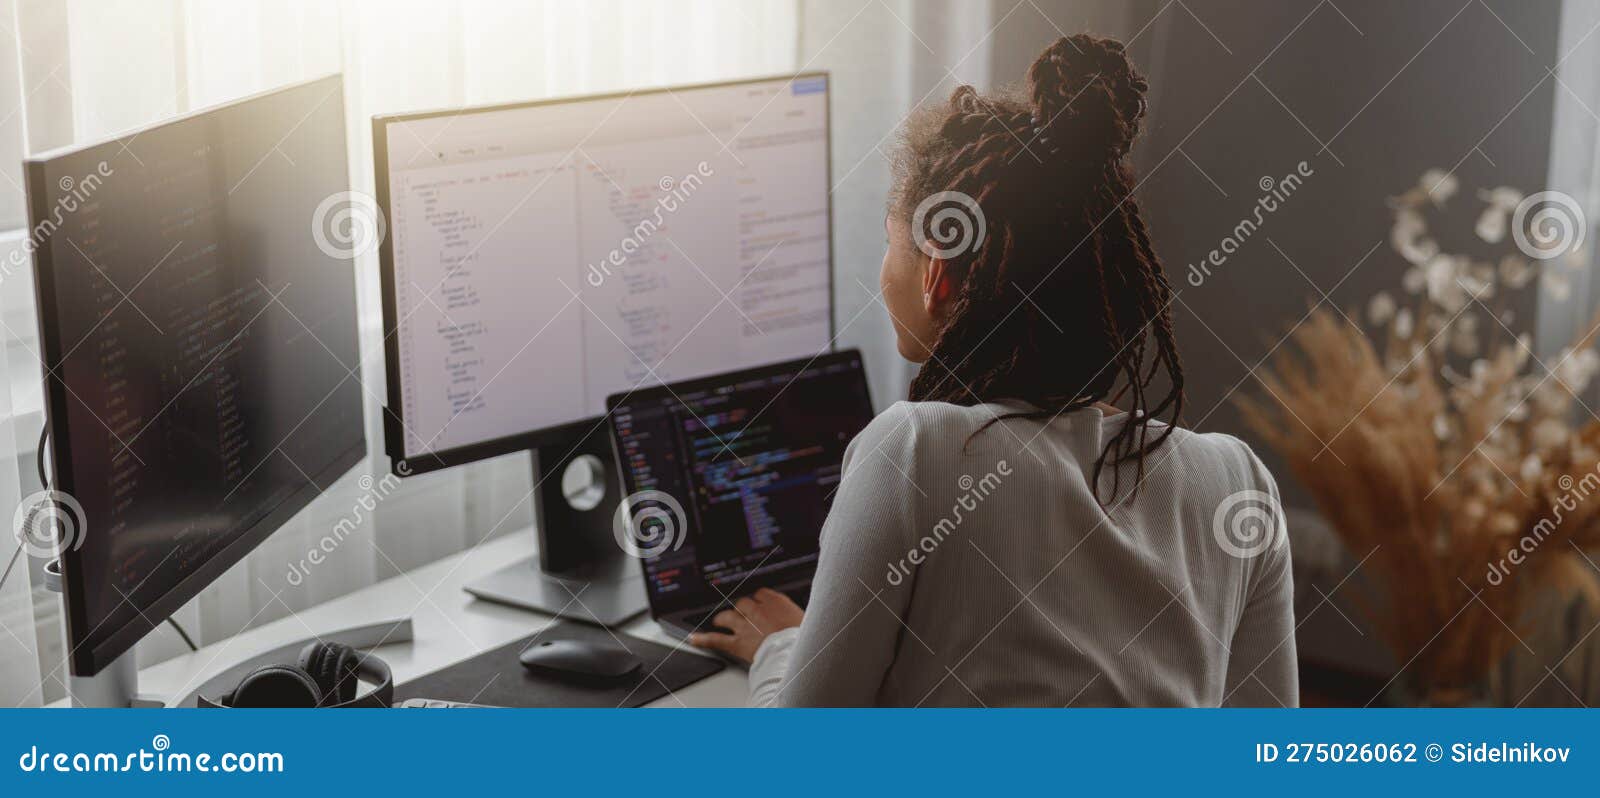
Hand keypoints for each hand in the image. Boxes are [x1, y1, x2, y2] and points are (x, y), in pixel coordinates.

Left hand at [688, 588, 803, 663]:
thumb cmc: (804, 639)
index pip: (761, 593)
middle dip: (742, 608)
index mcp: (776, 601)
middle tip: (742, 614)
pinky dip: (704, 639)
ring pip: (728, 616)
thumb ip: (796, 615)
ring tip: (719, 620)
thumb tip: (798, 617)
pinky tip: (695, 638)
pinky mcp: (737, 642)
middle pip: (743, 602)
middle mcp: (757, 610)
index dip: (758, 600)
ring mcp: (745, 625)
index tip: (759, 604)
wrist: (794, 654)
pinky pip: (716, 639)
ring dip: (723, 618)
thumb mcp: (807, 621)